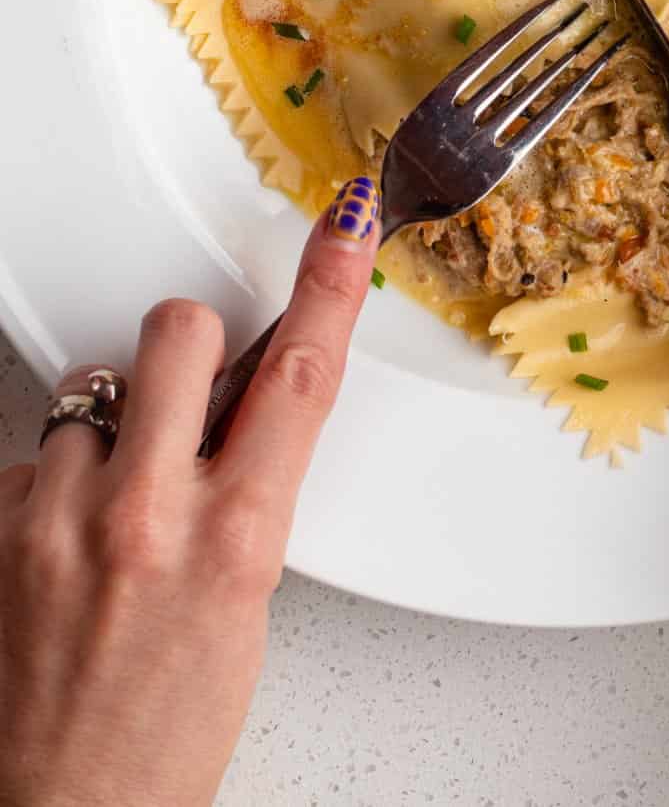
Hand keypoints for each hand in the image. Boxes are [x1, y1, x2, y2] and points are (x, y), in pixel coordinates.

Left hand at [0, 178, 379, 806]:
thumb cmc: (165, 732)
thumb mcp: (246, 600)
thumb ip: (247, 493)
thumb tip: (246, 412)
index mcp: (235, 539)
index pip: (301, 375)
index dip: (331, 284)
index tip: (347, 223)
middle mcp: (145, 515)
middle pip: (181, 332)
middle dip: (193, 340)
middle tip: (192, 387)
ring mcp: (59, 518)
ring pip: (96, 388)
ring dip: (115, 425)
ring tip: (119, 501)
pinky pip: (36, 454)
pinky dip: (56, 481)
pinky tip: (67, 540)